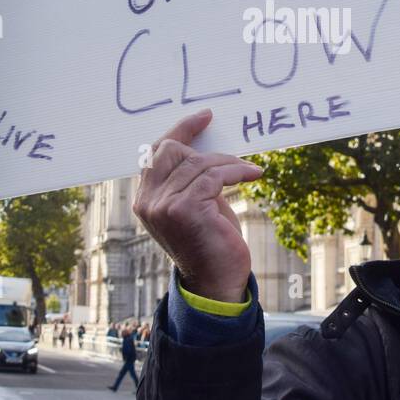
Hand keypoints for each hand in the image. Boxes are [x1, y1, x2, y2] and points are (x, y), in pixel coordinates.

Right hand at [132, 109, 261, 303]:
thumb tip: (205, 144)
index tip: (204, 117)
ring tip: (248, 171)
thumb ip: (190, 178)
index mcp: (146, 198)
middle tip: (234, 155)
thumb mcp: (196, 204)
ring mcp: (163, 205)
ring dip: (229, 163)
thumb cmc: (211, 241)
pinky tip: (253, 174)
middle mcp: (148, 201)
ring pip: (198, 163)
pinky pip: (214, 175)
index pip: (156, 152)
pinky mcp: (184, 208)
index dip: (181, 130)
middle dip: (206, 147)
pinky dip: (237, 171)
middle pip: (173, 151)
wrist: (216, 282)